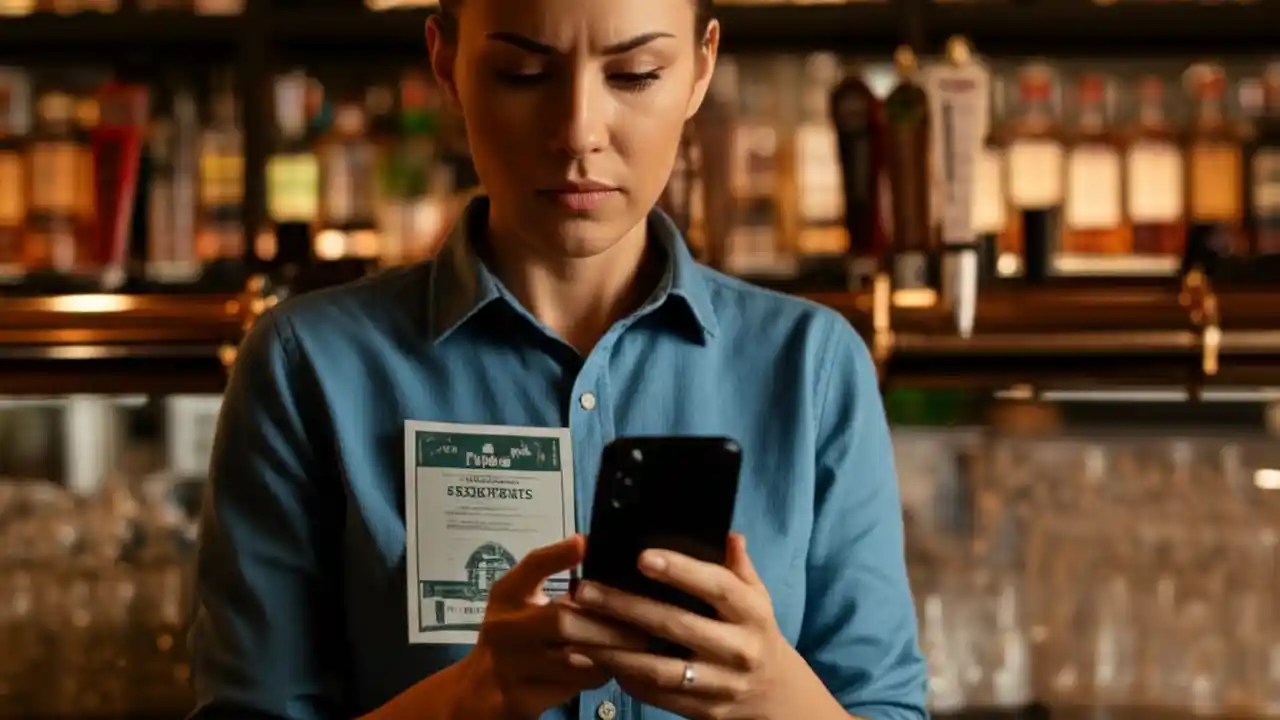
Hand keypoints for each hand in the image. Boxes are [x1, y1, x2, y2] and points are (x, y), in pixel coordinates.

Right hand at [462, 535, 649, 719]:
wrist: (480, 688)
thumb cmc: (513, 632)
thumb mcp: (521, 597)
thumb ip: (552, 574)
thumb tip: (591, 545)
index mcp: (507, 594)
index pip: (529, 567)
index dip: (557, 554)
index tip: (586, 543)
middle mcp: (504, 627)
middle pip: (561, 620)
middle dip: (605, 625)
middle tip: (640, 626)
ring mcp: (509, 665)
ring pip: (571, 659)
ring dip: (608, 652)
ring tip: (638, 647)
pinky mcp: (521, 697)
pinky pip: (570, 687)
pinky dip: (597, 676)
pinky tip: (615, 667)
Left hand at [570, 533, 824, 719]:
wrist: (777, 697)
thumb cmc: (756, 634)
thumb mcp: (758, 596)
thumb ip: (739, 566)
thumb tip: (727, 533)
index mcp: (751, 613)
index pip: (716, 587)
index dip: (681, 570)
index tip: (641, 557)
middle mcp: (737, 648)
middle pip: (676, 625)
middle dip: (626, 608)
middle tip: (586, 591)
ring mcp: (720, 683)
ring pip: (660, 669)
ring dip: (615, 652)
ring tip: (576, 634)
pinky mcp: (703, 710)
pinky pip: (658, 696)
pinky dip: (626, 680)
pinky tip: (596, 662)